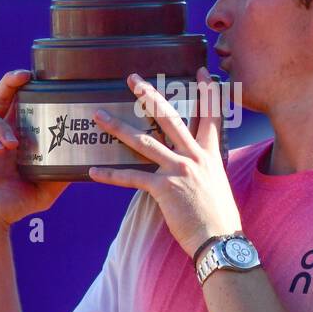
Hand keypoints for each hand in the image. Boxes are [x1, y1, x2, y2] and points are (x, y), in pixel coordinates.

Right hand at [0, 69, 68, 229]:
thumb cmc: (10, 207)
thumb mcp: (42, 190)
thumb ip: (60, 176)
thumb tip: (86, 165)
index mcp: (9, 137)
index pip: (17, 106)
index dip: (25, 90)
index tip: (37, 77)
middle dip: (10, 83)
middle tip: (23, 76)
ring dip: (1, 128)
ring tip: (12, 146)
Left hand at [88, 67, 241, 259]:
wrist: (219, 239)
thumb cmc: (219, 217)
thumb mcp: (218, 184)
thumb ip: (205, 169)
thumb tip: (194, 166)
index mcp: (210, 154)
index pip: (210, 116)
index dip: (207, 92)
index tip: (200, 71)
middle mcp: (194, 157)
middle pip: (169, 117)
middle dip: (149, 95)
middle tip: (133, 79)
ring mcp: (178, 170)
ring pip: (144, 141)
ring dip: (118, 127)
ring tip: (98, 116)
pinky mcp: (164, 188)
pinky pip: (131, 178)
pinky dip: (110, 175)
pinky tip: (93, 171)